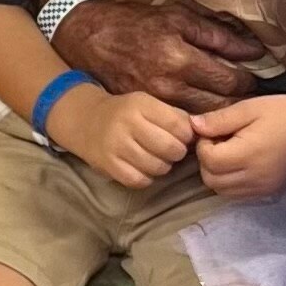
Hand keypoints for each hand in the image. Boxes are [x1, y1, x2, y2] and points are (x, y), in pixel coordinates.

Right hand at [53, 0, 263, 116]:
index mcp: (180, 58)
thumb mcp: (177, 18)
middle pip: (219, 108)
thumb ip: (218, 36)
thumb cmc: (136, 24)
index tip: (250, 79)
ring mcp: (153, 104)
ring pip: (200, 123)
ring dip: (214, 117)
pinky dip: (189, 126)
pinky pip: (177, 127)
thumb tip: (253, 52)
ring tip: (220, 107)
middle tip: (241, 96)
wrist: (90, 38)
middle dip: (236, 103)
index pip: (230, 82)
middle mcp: (168, 86)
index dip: (247, 82)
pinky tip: (192, 115)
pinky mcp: (142, 115)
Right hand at [57, 87, 195, 189]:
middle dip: (177, 152)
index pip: (179, 125)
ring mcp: (116, 146)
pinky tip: (143, 168)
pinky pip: (140, 180)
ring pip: (158, 167)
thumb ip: (173, 116)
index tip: (182, 137)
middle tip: (171, 150)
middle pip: (171, 148)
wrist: (85, 121)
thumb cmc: (125, 114)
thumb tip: (200, 133)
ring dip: (163, 166)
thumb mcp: (147, 104)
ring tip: (156, 158)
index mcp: (141, 104)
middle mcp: (127, 123)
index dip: (187, 135)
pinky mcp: (108, 166)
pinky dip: (146, 178)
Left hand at [193, 91, 285, 200]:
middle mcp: (255, 178)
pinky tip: (240, 163)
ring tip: (229, 152)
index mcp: (249, 155)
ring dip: (217, 174)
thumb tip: (193, 126)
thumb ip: (219, 119)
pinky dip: (231, 182)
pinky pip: (238, 195)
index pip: (208, 160)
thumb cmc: (282, 112)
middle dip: (207, 161)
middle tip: (218, 142)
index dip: (203, 145)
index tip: (213, 132)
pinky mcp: (270, 192)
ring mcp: (263, 188)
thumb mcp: (248, 108)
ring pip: (222, 191)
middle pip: (211, 180)